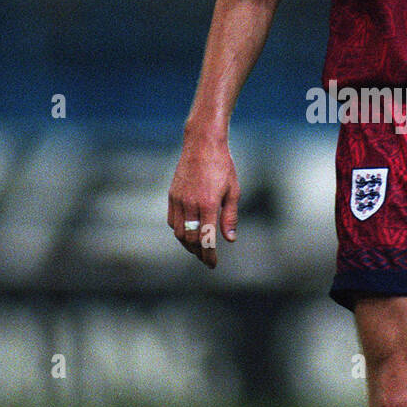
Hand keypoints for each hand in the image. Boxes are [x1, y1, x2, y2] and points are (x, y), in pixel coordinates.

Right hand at [167, 135, 238, 268]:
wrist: (202, 143)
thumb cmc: (222, 165)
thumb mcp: (233, 190)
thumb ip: (230, 217)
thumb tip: (230, 239)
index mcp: (208, 204)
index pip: (206, 239)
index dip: (209, 256)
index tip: (212, 264)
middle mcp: (190, 204)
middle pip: (190, 240)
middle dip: (199, 253)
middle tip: (207, 259)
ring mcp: (178, 199)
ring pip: (179, 232)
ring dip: (188, 244)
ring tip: (198, 249)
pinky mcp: (172, 194)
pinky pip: (172, 220)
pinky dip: (179, 230)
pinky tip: (189, 232)